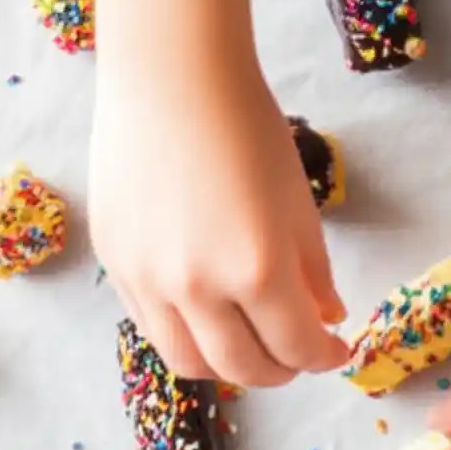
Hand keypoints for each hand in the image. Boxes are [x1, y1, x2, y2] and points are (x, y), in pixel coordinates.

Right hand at [89, 58, 347, 385]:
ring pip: (188, 362)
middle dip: (281, 371)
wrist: (171, 79)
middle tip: (297, 354)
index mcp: (257, 271)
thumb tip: (325, 319)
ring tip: (251, 344)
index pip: (296, 347)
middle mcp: (197, 288)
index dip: (325, 358)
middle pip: (242, 369)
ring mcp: (147, 280)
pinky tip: (208, 315)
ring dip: (227, 366)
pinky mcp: (115, 264)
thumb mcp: (299, 207)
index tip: (336, 350)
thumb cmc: (247, 130)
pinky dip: (186, 336)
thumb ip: (313, 274)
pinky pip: (151, 326)